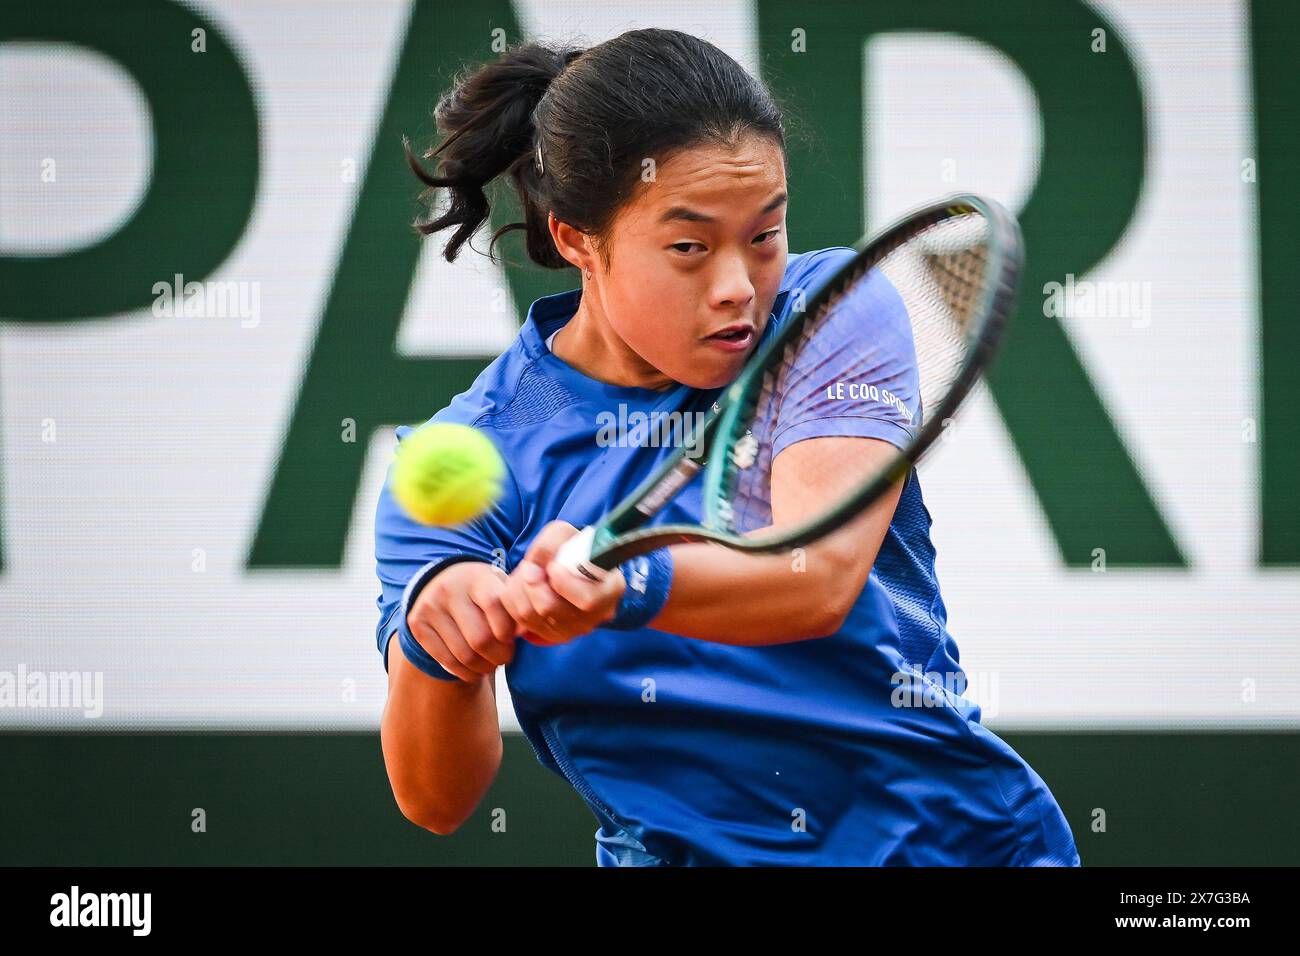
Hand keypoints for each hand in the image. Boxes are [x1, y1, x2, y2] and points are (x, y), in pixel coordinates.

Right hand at [405, 561, 517, 681]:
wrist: (441, 580)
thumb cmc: (481, 590)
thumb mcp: (499, 587)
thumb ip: (513, 607)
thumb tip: (527, 632)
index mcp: (476, 577)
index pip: (495, 606)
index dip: (508, 631)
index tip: (513, 639)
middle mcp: (450, 590)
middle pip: (480, 638)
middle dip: (500, 656)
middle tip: (506, 658)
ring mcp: (430, 607)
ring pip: (464, 655)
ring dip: (484, 668)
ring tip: (492, 665)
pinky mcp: (418, 625)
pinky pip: (446, 661)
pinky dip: (466, 673)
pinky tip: (475, 671)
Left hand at [502, 521, 625, 645]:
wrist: (572, 563)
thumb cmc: (573, 548)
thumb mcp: (566, 535)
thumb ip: (549, 545)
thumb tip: (533, 567)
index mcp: (609, 590)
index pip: (588, 600)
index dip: (563, 584)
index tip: (553, 567)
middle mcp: (594, 617)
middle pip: (550, 609)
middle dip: (531, 583)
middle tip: (530, 566)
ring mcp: (573, 630)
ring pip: (530, 615)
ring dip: (519, 589)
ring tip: (526, 573)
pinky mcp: (552, 636)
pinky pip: (520, 621)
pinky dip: (514, 600)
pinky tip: (523, 587)